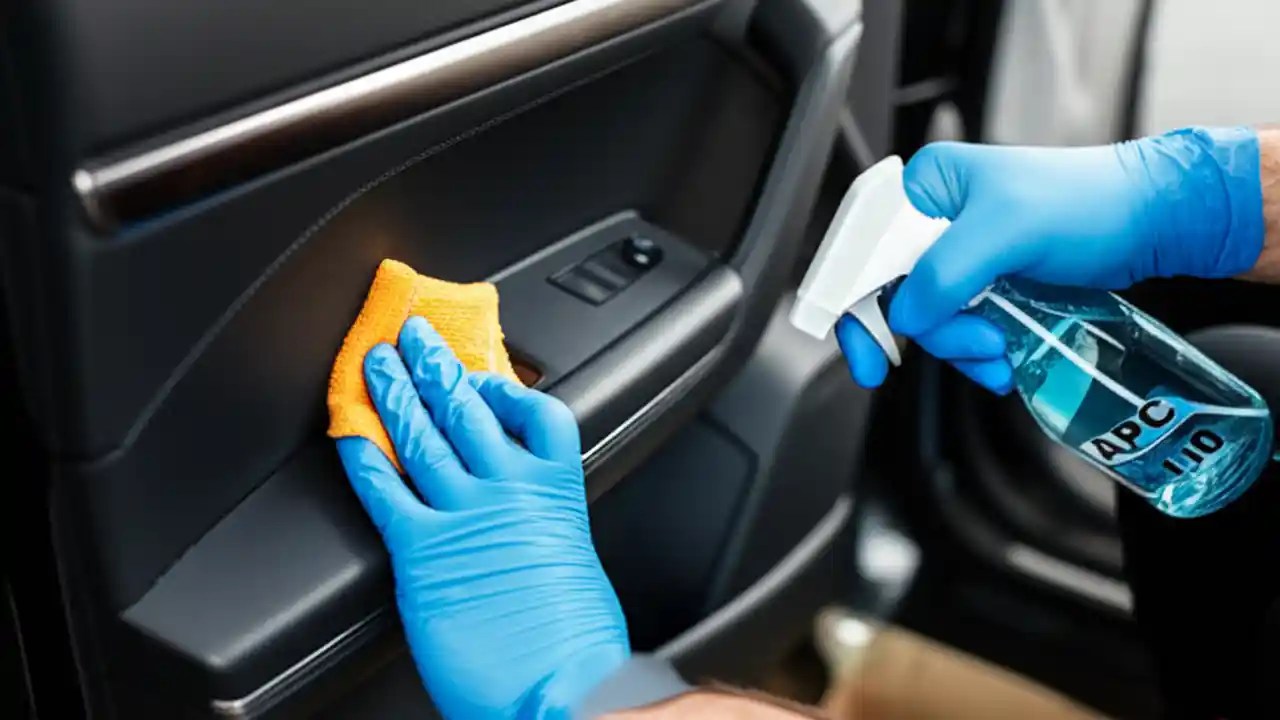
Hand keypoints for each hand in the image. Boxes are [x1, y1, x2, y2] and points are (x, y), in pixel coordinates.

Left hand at [335, 317, 628, 719]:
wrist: (559, 689)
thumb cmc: (575, 644)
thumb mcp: (574, 564)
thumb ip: (545, 527)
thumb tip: (528, 520)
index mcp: (555, 491)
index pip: (533, 411)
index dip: (504, 385)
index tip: (485, 374)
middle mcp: (508, 490)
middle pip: (466, 407)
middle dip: (435, 365)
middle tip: (414, 336)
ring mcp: (462, 515)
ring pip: (422, 432)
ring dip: (394, 391)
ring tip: (376, 363)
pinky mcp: (421, 550)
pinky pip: (384, 487)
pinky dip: (364, 455)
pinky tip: (349, 433)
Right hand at [837, 127, 1264, 391]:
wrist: (1148, 221)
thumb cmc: (1086, 203)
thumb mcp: (1006, 230)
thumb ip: (945, 273)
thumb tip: (904, 319)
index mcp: (923, 189)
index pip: (863, 250)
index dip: (854, 303)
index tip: (866, 354)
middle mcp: (932, 221)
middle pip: (896, 296)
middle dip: (936, 331)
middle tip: (976, 341)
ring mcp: (958, 257)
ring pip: (928, 322)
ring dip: (963, 347)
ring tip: (1003, 348)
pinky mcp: (983, 286)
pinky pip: (957, 331)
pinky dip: (977, 352)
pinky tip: (1005, 355)